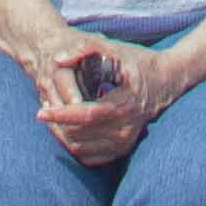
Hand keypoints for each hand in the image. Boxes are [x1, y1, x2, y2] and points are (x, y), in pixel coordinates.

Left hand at [32, 35, 161, 163]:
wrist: (165, 81)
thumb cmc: (137, 62)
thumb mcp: (114, 48)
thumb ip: (85, 48)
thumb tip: (58, 59)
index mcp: (124, 103)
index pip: (86, 115)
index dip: (61, 114)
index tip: (40, 111)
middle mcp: (126, 128)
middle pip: (80, 136)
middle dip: (57, 125)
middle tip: (43, 110)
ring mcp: (125, 142)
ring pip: (82, 149)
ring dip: (62, 136)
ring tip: (53, 118)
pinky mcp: (122, 150)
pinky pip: (89, 158)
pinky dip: (73, 146)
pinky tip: (66, 129)